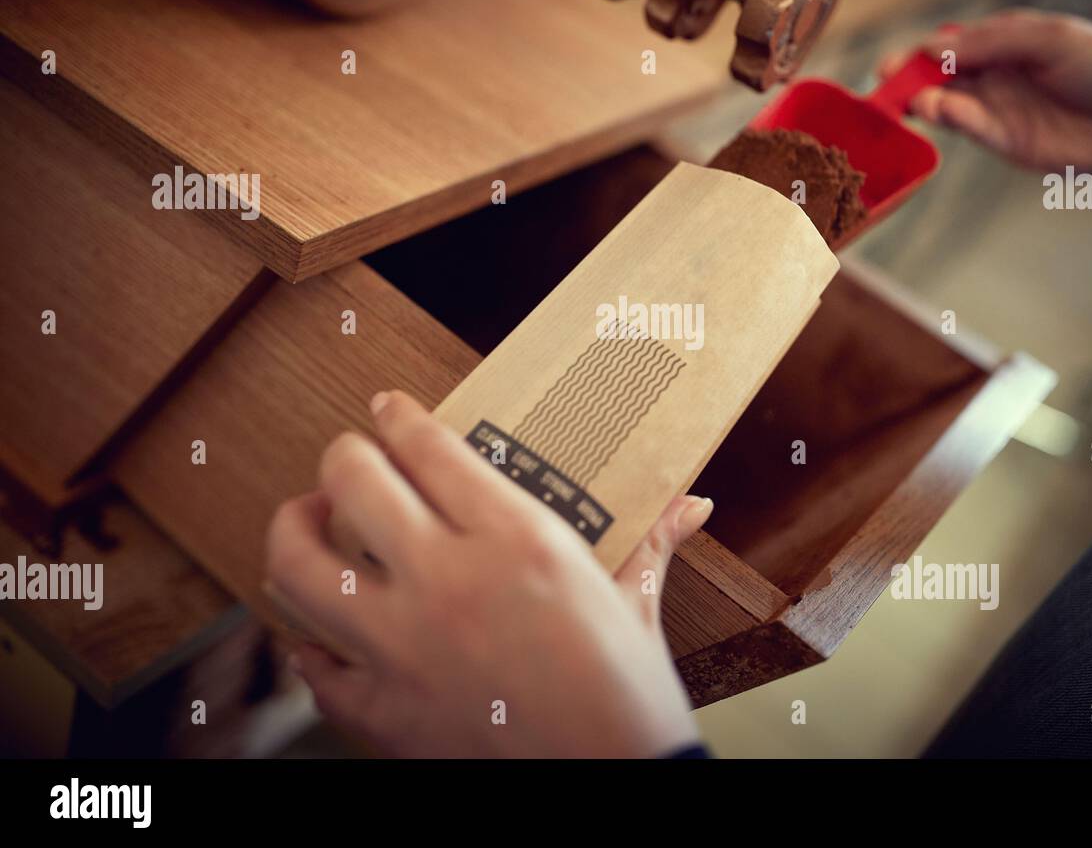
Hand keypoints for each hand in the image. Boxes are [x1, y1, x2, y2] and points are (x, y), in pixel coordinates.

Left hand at [264, 389, 712, 757]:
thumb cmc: (628, 698)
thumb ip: (651, 542)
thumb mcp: (637, 605)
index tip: (386, 408)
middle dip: (342, 456)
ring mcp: (403, 648)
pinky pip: (312, 667)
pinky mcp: (382, 711)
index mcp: (516, 542)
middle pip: (351, 481)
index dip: (396, 416)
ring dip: (294, 533)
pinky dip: (306, 644)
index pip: (426, 447)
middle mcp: (447, 582)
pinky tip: (317, 631)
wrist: (614, 786)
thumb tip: (692, 506)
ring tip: (307, 526)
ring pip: (300, 567)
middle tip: (349, 461)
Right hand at [880, 9, 1091, 173]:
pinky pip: (970, 128)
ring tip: (912, 101)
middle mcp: (992, 76)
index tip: (892, 63)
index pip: (946, 45)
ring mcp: (997, 110)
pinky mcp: (1006, 143)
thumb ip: (989, 41)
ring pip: (945, 105)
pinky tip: (939, 111)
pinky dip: (951, 120)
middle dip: (906, 82)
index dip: (916, 53)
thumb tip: (932, 47)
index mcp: (1000, 42)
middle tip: (882, 87)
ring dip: (924, 103)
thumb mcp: (1048, 38)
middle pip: (935, 78)